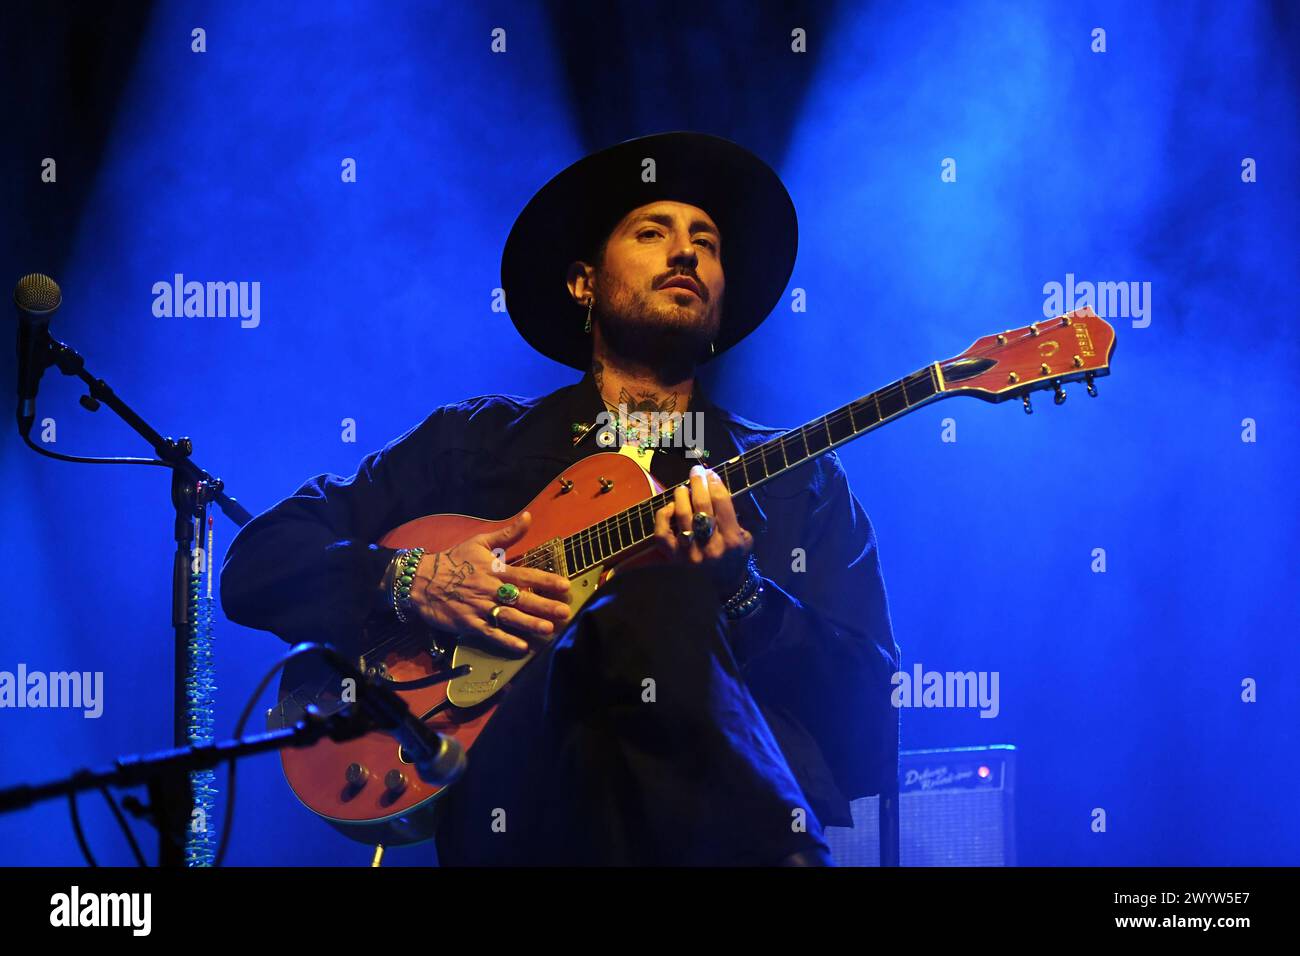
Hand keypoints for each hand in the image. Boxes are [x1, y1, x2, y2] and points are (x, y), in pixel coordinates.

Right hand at [405, 511, 571, 654]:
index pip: (525, 575)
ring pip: (508, 617)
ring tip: (548, 630)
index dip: (546, 581)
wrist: (421, 580)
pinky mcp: (468, 624)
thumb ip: (507, 533)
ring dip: (529, 624)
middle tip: (564, 612)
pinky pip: (490, 633)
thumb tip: (528, 516)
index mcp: (494, 569)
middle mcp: (490, 589)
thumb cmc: (454, 560)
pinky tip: (522, 647)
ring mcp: (479, 607)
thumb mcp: (480, 542)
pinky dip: (506, 640)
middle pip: (521, 598)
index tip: (565, 586)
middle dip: (544, 605)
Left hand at [653, 464, 753, 599]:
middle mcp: (712, 546)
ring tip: (683, 488)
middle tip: (696, 471)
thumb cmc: (735, 557)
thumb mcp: (746, 537)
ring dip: (681, 495)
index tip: (711, 473)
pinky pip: (662, 533)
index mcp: (732, 540)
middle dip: (698, 482)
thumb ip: (738, 514)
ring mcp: (691, 553)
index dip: (715, 482)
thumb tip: (719, 486)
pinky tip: (670, 507)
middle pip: (702, 505)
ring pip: (682, 515)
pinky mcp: (674, 559)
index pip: (722, 502)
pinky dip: (664, 516)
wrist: (725, 587)